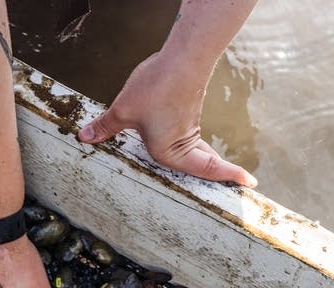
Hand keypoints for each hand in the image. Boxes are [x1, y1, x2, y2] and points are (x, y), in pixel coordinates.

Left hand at [78, 52, 256, 187]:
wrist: (181, 58)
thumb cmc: (155, 87)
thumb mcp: (123, 110)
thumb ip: (105, 127)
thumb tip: (84, 136)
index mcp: (169, 152)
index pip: (204, 170)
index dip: (227, 177)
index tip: (249, 182)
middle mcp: (183, 144)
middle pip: (208, 164)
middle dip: (223, 175)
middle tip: (244, 183)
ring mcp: (188, 127)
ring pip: (203, 151)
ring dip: (212, 162)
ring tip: (222, 172)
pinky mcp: (188, 113)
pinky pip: (196, 137)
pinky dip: (201, 147)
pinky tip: (195, 148)